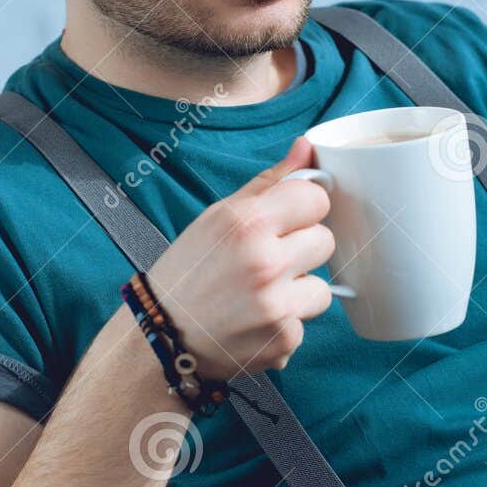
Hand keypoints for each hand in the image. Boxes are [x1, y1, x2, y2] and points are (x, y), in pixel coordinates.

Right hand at [146, 136, 336, 380]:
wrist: (161, 335)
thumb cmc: (189, 271)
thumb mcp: (219, 217)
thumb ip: (269, 183)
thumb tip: (307, 148)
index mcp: (248, 222)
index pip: (317, 199)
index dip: (303, 209)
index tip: (286, 221)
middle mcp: (265, 261)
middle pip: (325, 241)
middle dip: (301, 250)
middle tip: (266, 261)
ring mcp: (276, 304)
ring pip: (322, 286)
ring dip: (298, 291)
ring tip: (260, 294)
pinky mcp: (284, 339)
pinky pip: (306, 322)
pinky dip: (286, 323)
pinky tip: (255, 321)